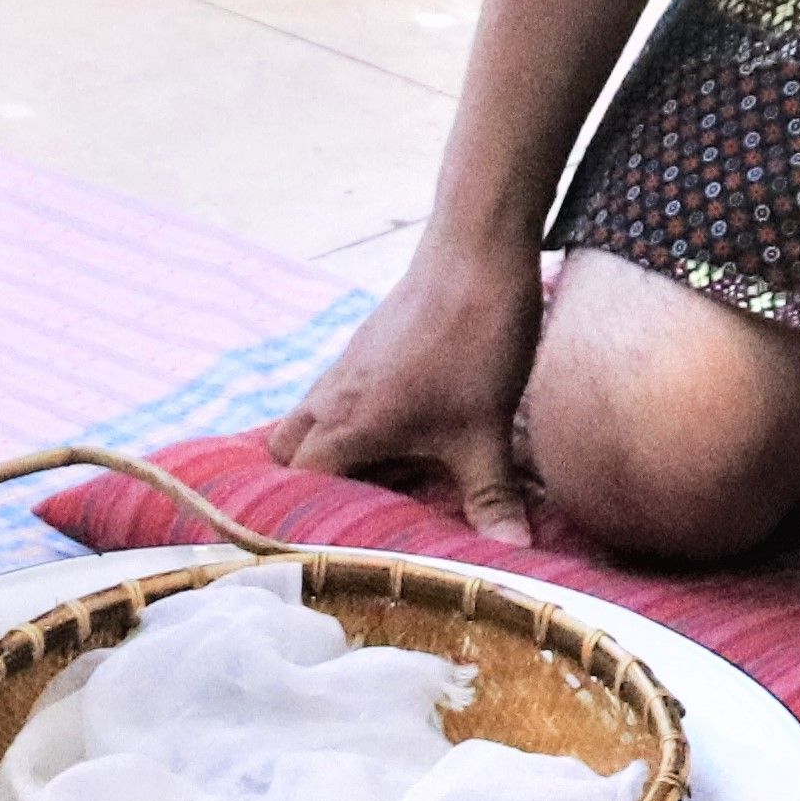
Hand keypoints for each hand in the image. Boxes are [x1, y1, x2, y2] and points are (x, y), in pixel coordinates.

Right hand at [267, 233, 544, 539]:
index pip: (298, 489)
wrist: (477, 247)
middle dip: (308, 489)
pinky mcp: (366, 348)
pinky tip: (398, 438)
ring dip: (331, 453)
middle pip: (288, 455)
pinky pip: (335, 397)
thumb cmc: (473, 338)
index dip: (308, 521)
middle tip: (351, 520)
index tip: (331, 549)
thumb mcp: (486, 430)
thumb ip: (490, 496)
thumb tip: (511, 553)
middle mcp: (331, 396)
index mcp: (347, 424)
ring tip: (375, 484)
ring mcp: (346, 367)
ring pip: (309, 421)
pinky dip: (352, 425)